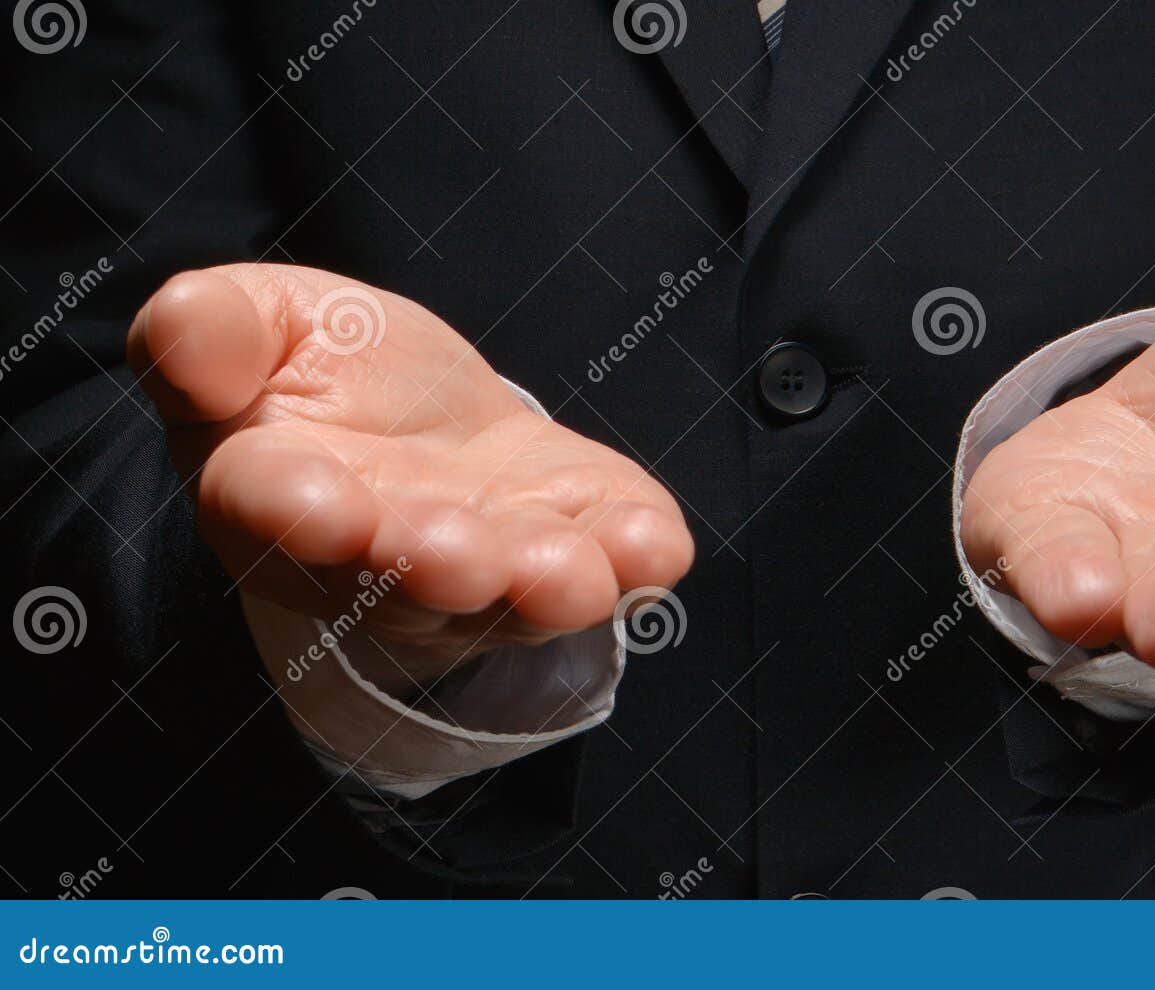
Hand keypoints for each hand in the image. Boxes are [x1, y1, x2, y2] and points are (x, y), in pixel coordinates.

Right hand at [128, 264, 692, 693]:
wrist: (425, 417)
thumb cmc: (323, 374)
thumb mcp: (256, 324)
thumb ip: (210, 333)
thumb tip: (183, 337)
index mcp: (277, 492)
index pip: (273, 511)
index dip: (300, 515)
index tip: (329, 512)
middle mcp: (385, 553)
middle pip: (405, 576)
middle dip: (436, 566)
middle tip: (461, 555)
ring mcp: (493, 558)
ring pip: (514, 591)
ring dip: (543, 584)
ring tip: (572, 576)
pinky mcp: (575, 536)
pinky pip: (610, 561)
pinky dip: (633, 558)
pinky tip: (655, 549)